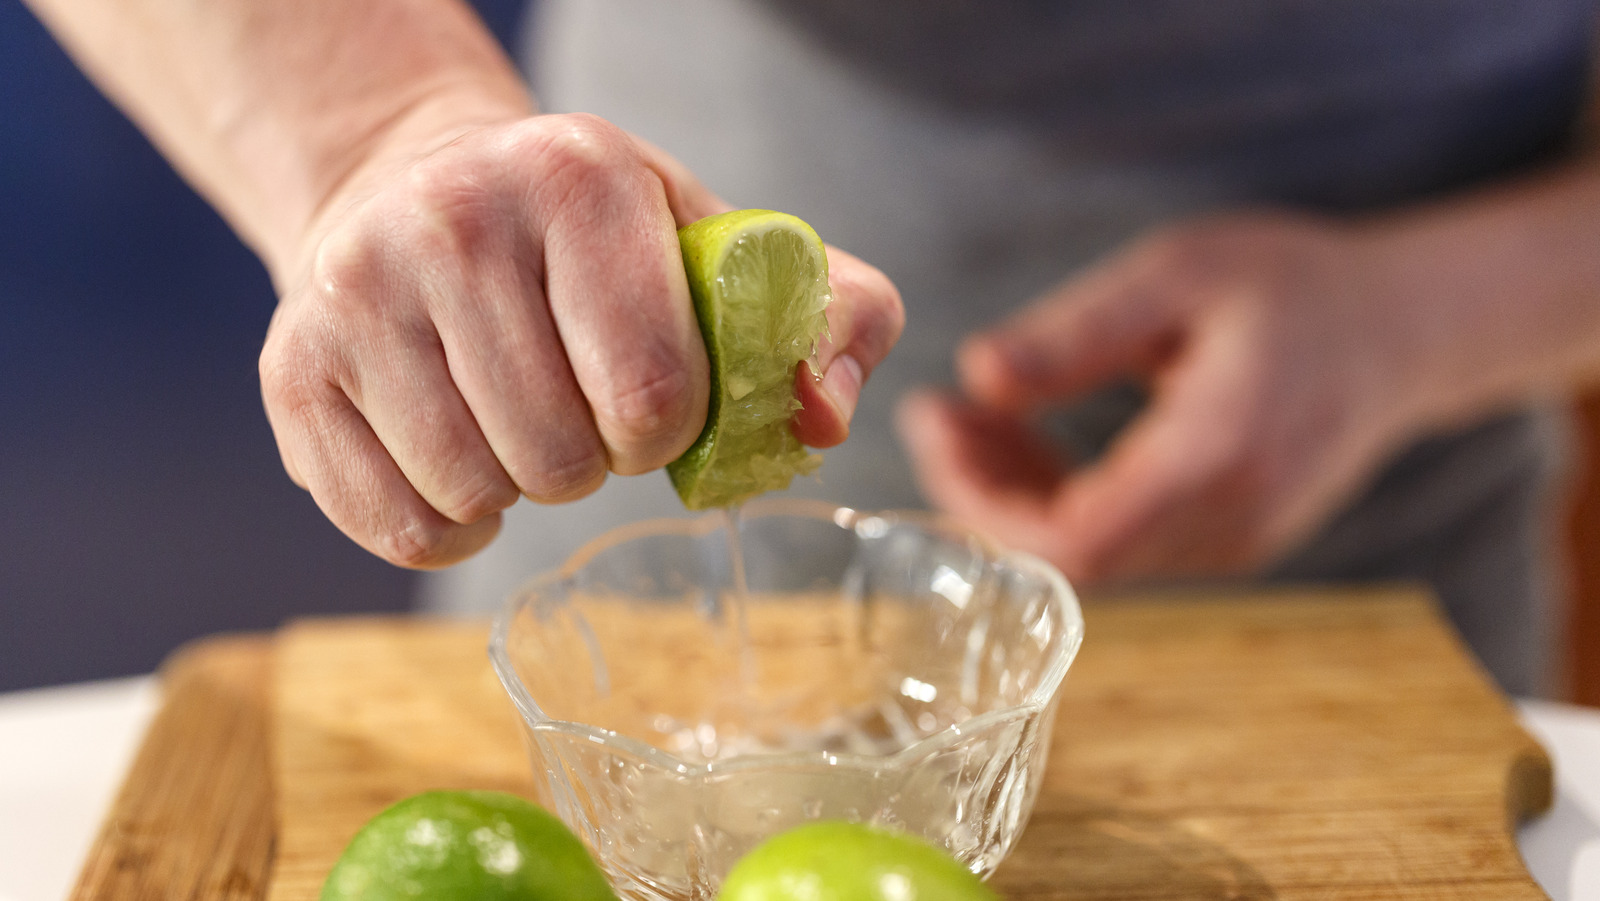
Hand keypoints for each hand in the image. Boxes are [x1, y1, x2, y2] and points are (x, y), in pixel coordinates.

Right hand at [260, 111, 901, 567]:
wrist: (410, 186)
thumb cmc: (588, 238)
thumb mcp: (712, 243)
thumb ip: (827, 313)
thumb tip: (823, 415)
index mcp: (576, 178)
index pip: (652, 390)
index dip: (671, 429)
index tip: (653, 399)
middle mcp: (450, 221)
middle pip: (560, 457)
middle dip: (592, 458)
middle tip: (577, 407)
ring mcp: (356, 296)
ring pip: (476, 495)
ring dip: (520, 487)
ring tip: (517, 420)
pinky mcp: (291, 371)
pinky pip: (401, 530)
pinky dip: (451, 527)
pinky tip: (459, 456)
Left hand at [897, 213, 1428, 585]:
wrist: (1401, 329)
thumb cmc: (1292, 286)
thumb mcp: (1178, 274)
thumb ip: (1077, 332)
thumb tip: (978, 373)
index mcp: (1218, 456)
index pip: (1071, 537)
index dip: (983, 499)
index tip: (932, 423)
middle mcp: (1229, 521)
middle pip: (1068, 556)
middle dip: (983, 492)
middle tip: (938, 413)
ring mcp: (1232, 543)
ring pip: (1088, 556)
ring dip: (1014, 495)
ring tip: (973, 414)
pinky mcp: (1226, 541)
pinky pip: (1119, 543)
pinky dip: (1058, 499)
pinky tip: (1029, 437)